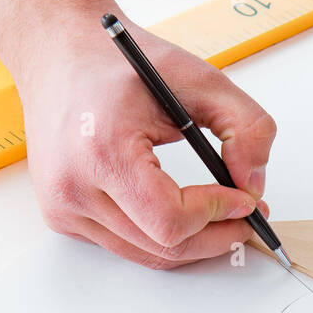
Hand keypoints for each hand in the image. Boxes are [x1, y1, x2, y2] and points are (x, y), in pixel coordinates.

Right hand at [13, 20, 276, 268]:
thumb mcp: (200, 78)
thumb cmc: (121, 65)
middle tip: (246, 219)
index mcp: (102, 149)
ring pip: (148, 255)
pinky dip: (162, 237)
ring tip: (222, 216)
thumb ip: (247, 127)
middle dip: (216, 236)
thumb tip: (254, 186)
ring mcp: (63, 208)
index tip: (245, 201)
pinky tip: (179, 211)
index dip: (217, 215)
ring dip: (193, 242)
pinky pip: (127, 247)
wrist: (57, 56)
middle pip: (164, 246)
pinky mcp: (62, 218)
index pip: (170, 218)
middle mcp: (73, 186)